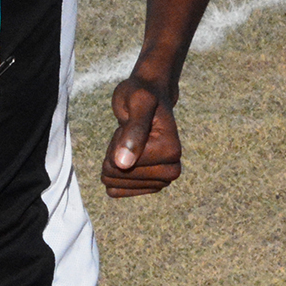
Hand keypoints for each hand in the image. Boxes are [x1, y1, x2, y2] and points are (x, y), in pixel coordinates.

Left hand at [102, 77, 181, 196]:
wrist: (150, 98)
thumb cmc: (142, 96)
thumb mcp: (138, 103)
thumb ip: (133, 130)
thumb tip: (123, 164)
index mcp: (171, 152)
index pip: (120, 164)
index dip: (118, 142)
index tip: (132, 125)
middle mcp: (171, 171)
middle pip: (118, 176)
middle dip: (114, 152)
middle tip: (130, 133)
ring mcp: (162, 181)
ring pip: (115, 183)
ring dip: (114, 160)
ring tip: (130, 140)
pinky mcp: (151, 186)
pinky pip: (117, 190)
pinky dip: (114, 172)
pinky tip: (126, 155)